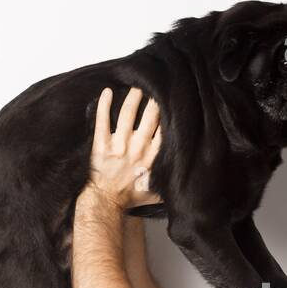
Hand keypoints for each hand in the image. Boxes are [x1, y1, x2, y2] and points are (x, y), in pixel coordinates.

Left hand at [88, 86, 163, 209]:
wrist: (105, 202)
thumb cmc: (130, 197)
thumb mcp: (157, 193)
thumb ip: (169, 183)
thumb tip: (185, 181)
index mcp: (153, 156)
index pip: (164, 129)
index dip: (168, 114)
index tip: (171, 103)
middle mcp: (138, 147)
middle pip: (150, 116)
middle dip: (154, 100)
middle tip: (156, 87)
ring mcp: (119, 144)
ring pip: (127, 113)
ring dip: (133, 97)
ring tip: (138, 86)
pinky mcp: (101, 144)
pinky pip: (102, 119)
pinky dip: (104, 104)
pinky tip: (107, 91)